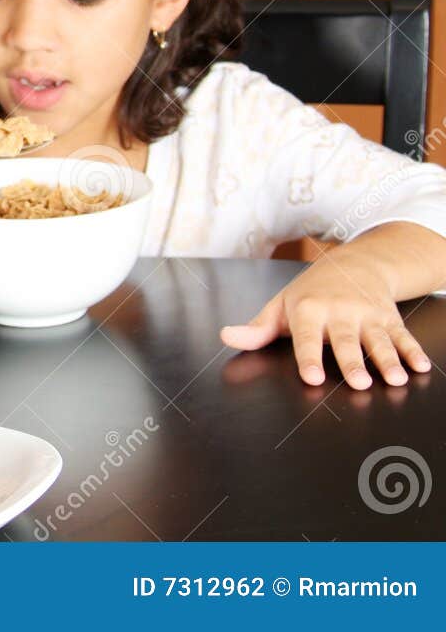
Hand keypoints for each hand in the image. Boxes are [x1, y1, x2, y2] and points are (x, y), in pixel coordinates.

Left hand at [220, 251, 432, 388]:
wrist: (352, 265)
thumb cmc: (309, 293)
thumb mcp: (280, 307)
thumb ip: (256, 328)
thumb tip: (226, 337)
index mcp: (308, 310)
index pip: (307, 337)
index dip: (309, 357)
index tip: (312, 377)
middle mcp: (339, 311)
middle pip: (346, 340)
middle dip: (353, 362)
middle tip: (359, 383)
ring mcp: (368, 314)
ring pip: (378, 339)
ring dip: (389, 359)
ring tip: (397, 378)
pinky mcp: (390, 318)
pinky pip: (403, 335)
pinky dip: (413, 351)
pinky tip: (421, 367)